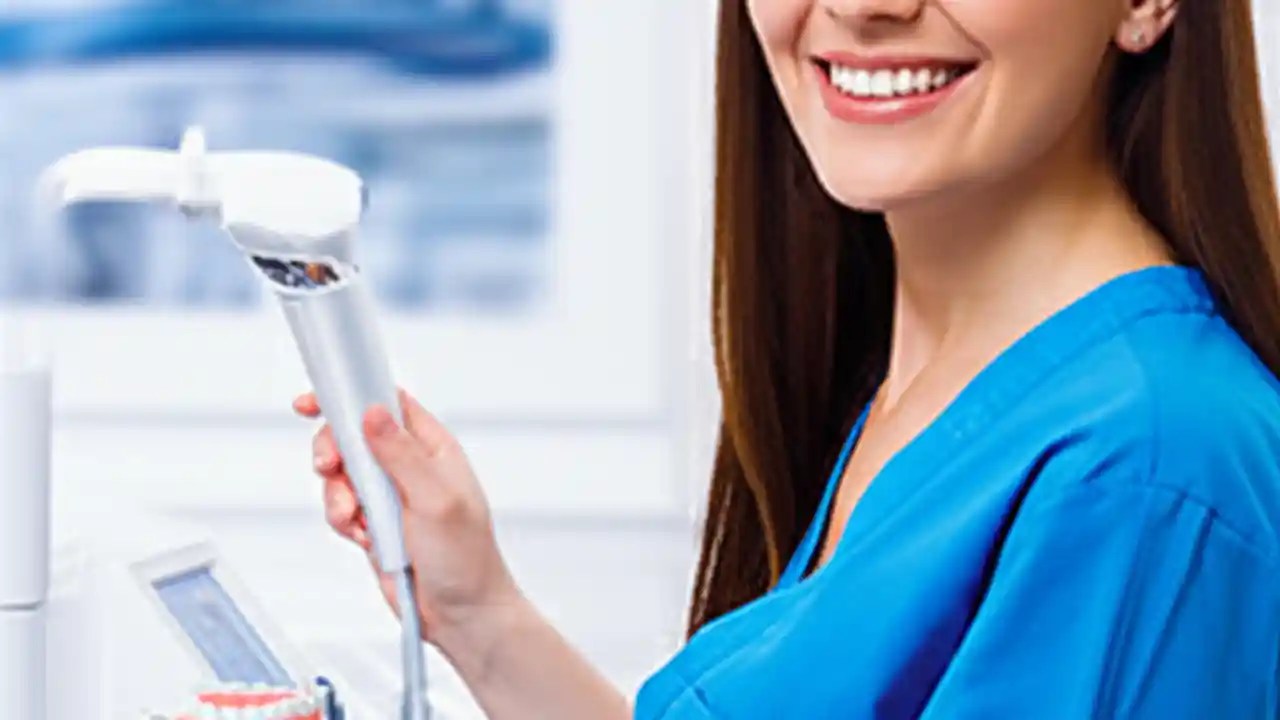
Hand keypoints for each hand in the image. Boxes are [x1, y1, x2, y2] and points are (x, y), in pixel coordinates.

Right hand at [294, 388, 521, 645]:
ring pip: (343, 474)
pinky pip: (342, 508)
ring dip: (338, 496)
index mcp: (433, 448)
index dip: (352, 396)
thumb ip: (402, 454)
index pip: (389, 403)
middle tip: (330, 468)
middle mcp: (410, 466)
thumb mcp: (435, 500)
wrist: (460, 615)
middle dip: (335, 452)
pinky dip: (342, 521)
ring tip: (356, 519)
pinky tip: (362, 537)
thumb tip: (374, 412)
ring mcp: (391, 495)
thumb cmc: (466, 558)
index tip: (317, 401)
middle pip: (354, 436)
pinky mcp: (376, 523)